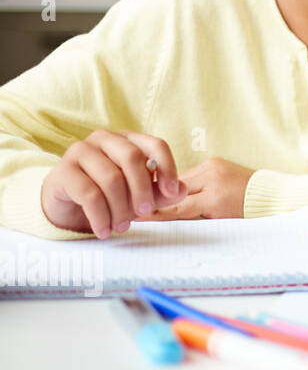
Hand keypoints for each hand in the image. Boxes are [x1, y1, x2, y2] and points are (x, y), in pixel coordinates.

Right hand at [40, 129, 188, 238]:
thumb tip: (182, 190)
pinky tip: (104, 230)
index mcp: (128, 140)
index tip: (172, 192)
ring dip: (120, 209)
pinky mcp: (62, 171)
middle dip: (143, 190)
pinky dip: (101, 217)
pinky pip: (89, 194)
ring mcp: (80, 151)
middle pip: (132, 159)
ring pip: (111, 178)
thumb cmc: (108, 195)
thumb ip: (161, 193)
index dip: (168, 168)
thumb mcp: (138, 195)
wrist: (66, 206)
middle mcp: (104, 139)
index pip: (156, 145)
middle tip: (146, 213)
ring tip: (121, 227)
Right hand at [139, 157, 253, 221]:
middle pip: (174, 190)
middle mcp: (212, 177)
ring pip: (180, 180)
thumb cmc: (246, 214)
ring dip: (171, 189)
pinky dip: (183, 182)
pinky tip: (177, 189)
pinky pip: (190, 173)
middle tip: (141, 206)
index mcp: (214, 197)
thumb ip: (191, 218)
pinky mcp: (214, 161)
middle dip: (160, 198)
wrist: (270, 194)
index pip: (177, 208)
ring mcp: (213, 166)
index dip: (156, 213)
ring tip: (157, 198)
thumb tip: (163, 217)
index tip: (137, 216)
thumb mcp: (218, 222)